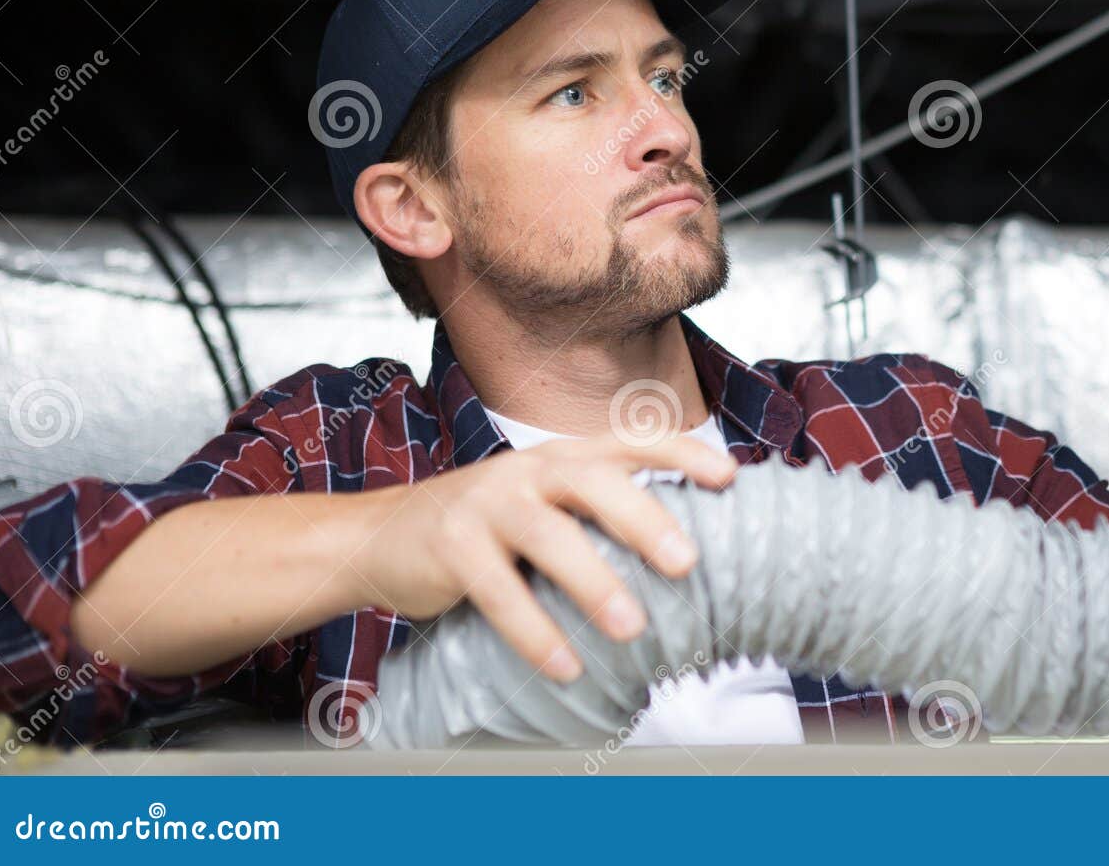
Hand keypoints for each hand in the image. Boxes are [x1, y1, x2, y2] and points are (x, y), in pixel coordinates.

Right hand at [354, 434, 736, 681]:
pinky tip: (566, 666)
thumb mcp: (542, 501)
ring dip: (593, 583)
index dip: (679, 452)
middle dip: (644, 518)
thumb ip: (596, 512)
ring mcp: (487, 504)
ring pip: (548, 536)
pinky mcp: (451, 547)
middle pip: (592, 482)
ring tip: (632, 628)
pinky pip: (498, 592)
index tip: (728, 475)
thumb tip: (682, 549)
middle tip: (688, 562)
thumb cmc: (485, 523)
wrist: (381, 534)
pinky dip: (535, 633)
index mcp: (561, 457)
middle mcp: (527, 470)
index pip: (628, 442)